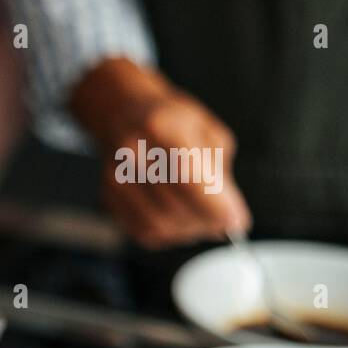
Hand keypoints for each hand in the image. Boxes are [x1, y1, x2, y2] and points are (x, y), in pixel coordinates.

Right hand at [72, 58, 250, 248]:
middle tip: (224, 220)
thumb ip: (219, 174)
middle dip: (206, 222)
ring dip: (188, 230)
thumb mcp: (209, 133)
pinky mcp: (110, 199)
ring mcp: (115, 179)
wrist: (124, 114)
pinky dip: (169, 233)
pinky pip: (145, 231)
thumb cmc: (173, 122)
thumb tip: (229, 218)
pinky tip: (180, 218)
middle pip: (173, 206)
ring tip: (202, 219)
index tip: (237, 220)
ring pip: (158, 225)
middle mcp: (131, 155)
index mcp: (159, 128)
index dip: (214, 206)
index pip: (188, 178)